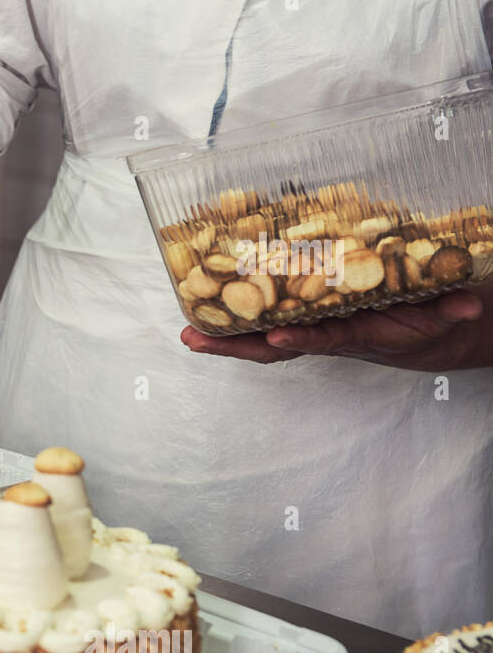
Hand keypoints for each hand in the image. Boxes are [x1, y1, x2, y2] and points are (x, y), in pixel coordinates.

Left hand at [181, 290, 487, 370]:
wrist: (429, 333)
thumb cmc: (430, 320)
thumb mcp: (445, 316)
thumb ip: (453, 309)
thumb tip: (469, 306)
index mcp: (359, 334)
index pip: (326, 339)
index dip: (303, 339)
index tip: (278, 338)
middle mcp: (328, 335)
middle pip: (274, 346)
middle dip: (235, 346)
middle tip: (194, 340)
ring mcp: (314, 329)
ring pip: (262, 337)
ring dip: (225, 338)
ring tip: (187, 334)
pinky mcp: (309, 318)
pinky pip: (268, 320)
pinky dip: (238, 321)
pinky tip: (207, 313)